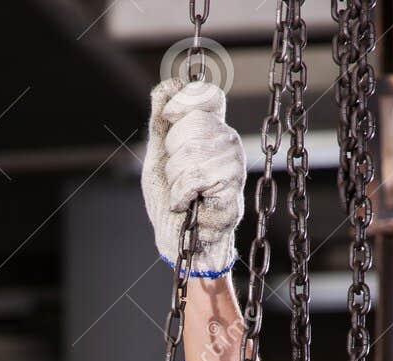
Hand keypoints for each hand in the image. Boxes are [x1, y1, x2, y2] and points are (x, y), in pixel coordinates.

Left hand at [141, 78, 246, 277]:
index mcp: (212, 130)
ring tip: (182, 194)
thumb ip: (160, 123)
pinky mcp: (233, 188)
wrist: (179, 241)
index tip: (169, 117)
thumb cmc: (171, 202)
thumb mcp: (157, 158)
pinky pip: (197, 177)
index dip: (186, 100)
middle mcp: (227, 142)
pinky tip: (186, 205)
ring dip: (176, 178)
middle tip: (177, 176)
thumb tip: (163, 86)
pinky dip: (181, 194)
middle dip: (172, 154)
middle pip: (194, 123)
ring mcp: (234, 164)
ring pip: (194, 151)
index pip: (209, 95)